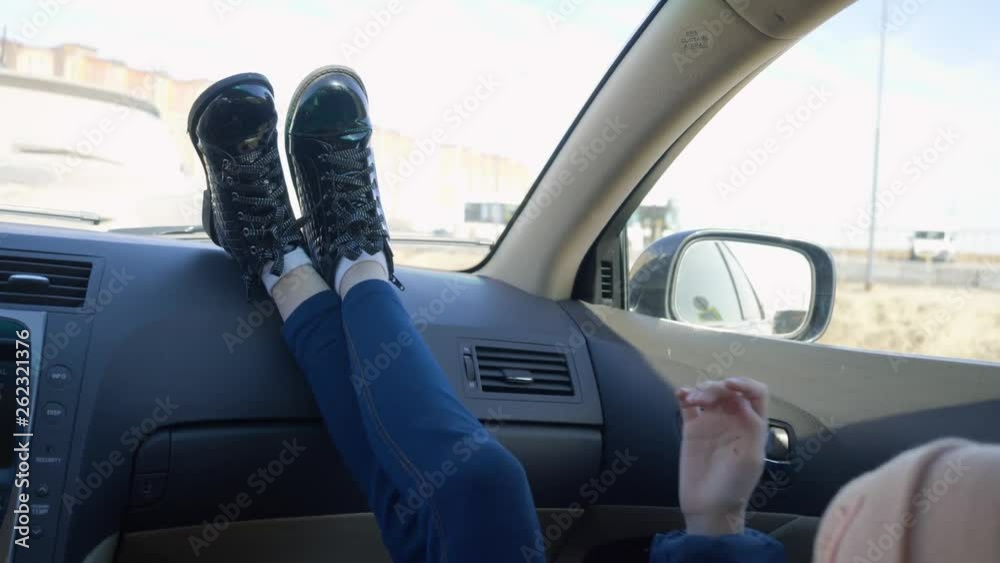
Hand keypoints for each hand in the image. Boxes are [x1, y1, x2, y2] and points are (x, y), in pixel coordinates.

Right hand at [676, 377, 768, 535]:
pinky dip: (684, 395)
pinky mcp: (692, 428)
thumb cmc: (735, 485)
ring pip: (709, 394)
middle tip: (704, 398)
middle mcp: (733, 420)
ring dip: (701, 389)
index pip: (755, 393)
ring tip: (692, 399)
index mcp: (752, 425)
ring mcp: (712, 423)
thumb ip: (751, 428)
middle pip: (728, 390)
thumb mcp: (751, 458)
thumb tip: (742, 401)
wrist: (709, 507)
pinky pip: (688, 405)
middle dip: (717, 387)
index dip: (745, 384)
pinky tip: (681, 394)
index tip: (729, 385)